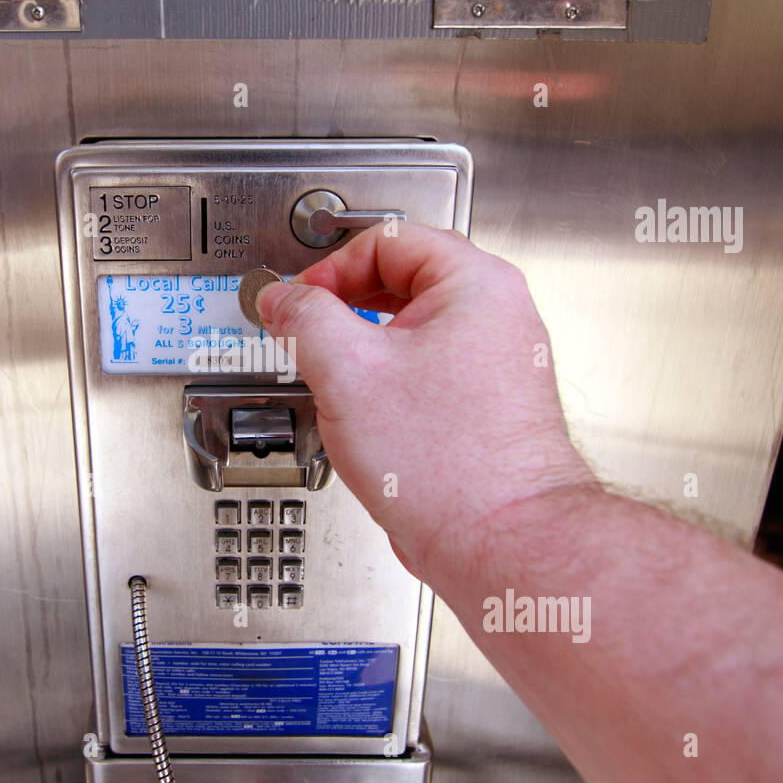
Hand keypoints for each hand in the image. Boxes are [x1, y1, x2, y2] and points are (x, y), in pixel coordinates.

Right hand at [256, 223, 597, 579]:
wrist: (500, 541)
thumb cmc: (452, 466)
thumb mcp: (348, 371)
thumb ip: (304, 319)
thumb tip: (281, 298)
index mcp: (476, 285)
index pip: (387, 240)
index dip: (329, 270)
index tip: (298, 304)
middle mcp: (499, 317)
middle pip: (402, 280)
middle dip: (344, 306)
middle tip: (307, 333)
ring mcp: (498, 363)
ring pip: (414, 330)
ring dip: (364, 347)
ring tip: (333, 377)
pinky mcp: (489, 406)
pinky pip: (428, 372)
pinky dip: (389, 382)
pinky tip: (367, 415)